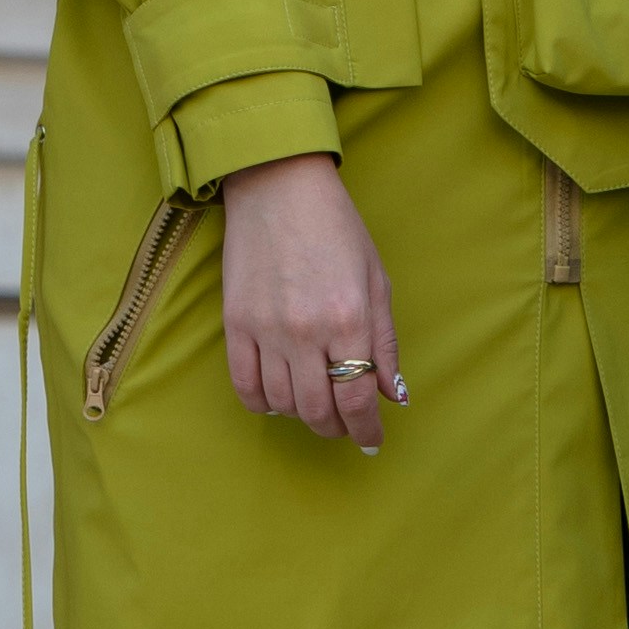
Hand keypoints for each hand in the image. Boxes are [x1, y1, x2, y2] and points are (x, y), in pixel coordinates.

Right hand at [220, 155, 402, 452]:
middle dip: (336, 427)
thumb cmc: (336, 228)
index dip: (366, 430)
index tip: (371, 441)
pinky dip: (262, 403)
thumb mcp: (376, 280)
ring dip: (302, 416)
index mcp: (350, 318)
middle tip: (344, 425)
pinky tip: (277, 399)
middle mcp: (307, 331)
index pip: (357, 397)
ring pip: (282, 403)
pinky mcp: (235, 323)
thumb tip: (392, 395)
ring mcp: (267, 329)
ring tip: (314, 406)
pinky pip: (244, 385)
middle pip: (319, 409)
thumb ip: (385, 342)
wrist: (279, 187)